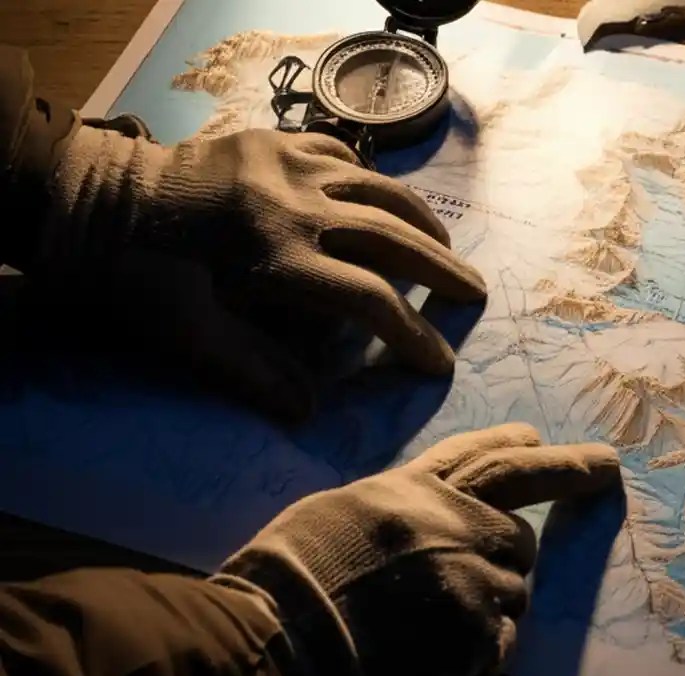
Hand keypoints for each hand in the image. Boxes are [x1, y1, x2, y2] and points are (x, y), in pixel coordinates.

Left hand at [35, 125, 484, 419]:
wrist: (94, 199)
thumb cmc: (138, 277)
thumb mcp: (185, 334)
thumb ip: (252, 372)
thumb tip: (310, 411)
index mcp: (277, 257)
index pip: (370, 300)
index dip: (411, 336)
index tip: (438, 363)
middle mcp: (297, 204)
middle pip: (393, 237)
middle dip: (441, 270)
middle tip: (475, 294)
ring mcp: (290, 162)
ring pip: (380, 188)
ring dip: (420, 219)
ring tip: (445, 246)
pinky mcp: (276, 139)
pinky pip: (343, 156)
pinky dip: (370, 182)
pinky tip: (381, 202)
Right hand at [215, 424, 620, 675]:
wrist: (280, 633)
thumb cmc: (287, 580)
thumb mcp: (334, 518)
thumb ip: (389, 514)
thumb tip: (416, 523)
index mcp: (407, 492)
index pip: (471, 457)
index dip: (507, 442)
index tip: (538, 435)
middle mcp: (451, 520)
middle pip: (518, 515)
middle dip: (544, 506)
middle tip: (594, 477)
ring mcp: (470, 572)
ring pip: (516, 583)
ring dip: (493, 599)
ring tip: (434, 622)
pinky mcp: (477, 627)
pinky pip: (502, 636)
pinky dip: (481, 648)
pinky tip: (443, 656)